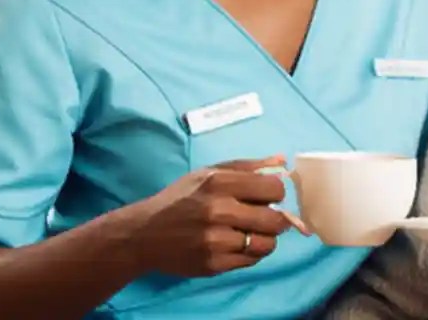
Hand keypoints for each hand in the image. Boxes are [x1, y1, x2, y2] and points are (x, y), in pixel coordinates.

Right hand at [131, 155, 304, 276]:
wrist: (145, 234)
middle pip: (274, 220)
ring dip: (265, 238)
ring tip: (251, 232)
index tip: (268, 196)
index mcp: (218, 183)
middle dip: (276, 219)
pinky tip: (236, 244)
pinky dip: (250, 253)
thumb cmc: (181, 199)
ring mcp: (215, 241)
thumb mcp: (209, 174)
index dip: (276, 193)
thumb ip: (247, 167)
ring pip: (267, 244)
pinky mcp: (213, 264)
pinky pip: (251, 261)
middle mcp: (218, 211)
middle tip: (265, 217)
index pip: (273, 188)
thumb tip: (283, 161)